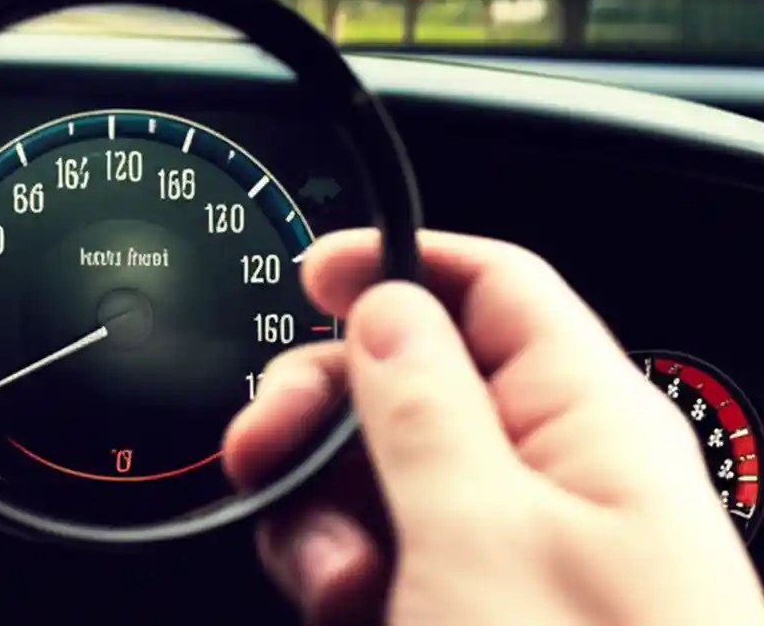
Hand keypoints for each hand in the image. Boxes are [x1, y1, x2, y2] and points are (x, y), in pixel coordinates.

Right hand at [225, 229, 763, 624]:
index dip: (401, 264)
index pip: (496, 288)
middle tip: (267, 441)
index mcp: (587, 427)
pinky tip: (344, 610)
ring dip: (329, 508)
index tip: (311, 273)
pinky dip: (346, 571)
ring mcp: (509, 551)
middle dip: (333, 403)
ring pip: (389, 473)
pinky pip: (390, 553)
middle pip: (422, 379)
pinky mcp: (472, 610)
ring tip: (330, 576)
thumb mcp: (482, 539)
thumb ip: (424, 407)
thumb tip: (383, 306)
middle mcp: (555, 479)